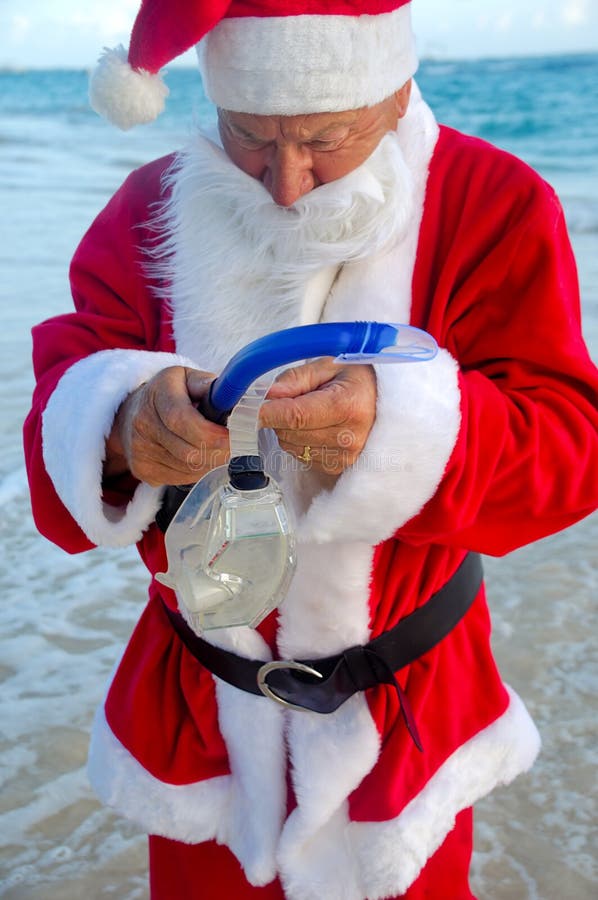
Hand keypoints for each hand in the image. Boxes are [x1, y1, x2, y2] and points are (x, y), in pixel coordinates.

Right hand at [104, 366, 229, 486]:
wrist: (133, 413)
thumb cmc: (170, 394)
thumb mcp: (189, 378)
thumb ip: (211, 386)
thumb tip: (237, 399)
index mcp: (157, 394)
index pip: (181, 420)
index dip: (210, 433)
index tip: (232, 436)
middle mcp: (143, 422)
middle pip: (189, 451)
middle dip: (219, 451)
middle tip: (233, 444)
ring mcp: (139, 450)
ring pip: (189, 468)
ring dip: (211, 461)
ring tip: (214, 447)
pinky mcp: (142, 470)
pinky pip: (182, 478)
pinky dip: (198, 471)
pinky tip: (198, 455)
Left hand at [259, 358, 376, 474]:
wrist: (393, 403)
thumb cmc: (363, 380)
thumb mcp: (331, 366)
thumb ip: (297, 378)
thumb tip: (269, 394)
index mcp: (347, 407)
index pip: (295, 416)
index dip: (268, 411)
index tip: (255, 404)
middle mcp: (348, 438)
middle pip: (288, 433)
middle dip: (279, 416)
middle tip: (295, 398)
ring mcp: (344, 457)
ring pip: (290, 446)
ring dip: (289, 429)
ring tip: (312, 411)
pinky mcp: (337, 468)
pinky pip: (300, 455)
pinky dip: (299, 441)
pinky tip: (317, 426)